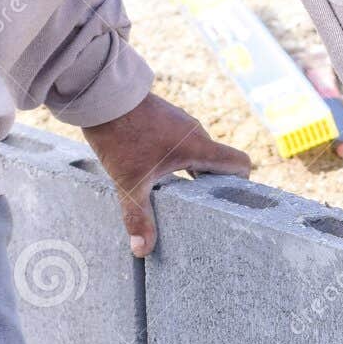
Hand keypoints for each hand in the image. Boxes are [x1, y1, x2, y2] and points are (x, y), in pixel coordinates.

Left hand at [82, 93, 250, 256]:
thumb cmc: (120, 135)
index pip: (240, 164)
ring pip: (198, 152)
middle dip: (213, 186)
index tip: (230, 204)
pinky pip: (182, 142)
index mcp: (199, 147)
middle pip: (218, 163)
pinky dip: (178, 159)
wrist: (100, 93)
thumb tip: (142, 251)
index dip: (242, 185)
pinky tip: (157, 171)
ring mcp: (180, 123)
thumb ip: (138, 216)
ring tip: (179, 194)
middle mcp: (195, 133)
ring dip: (194, 172)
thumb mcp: (129, 181)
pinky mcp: (164, 118)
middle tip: (203, 209)